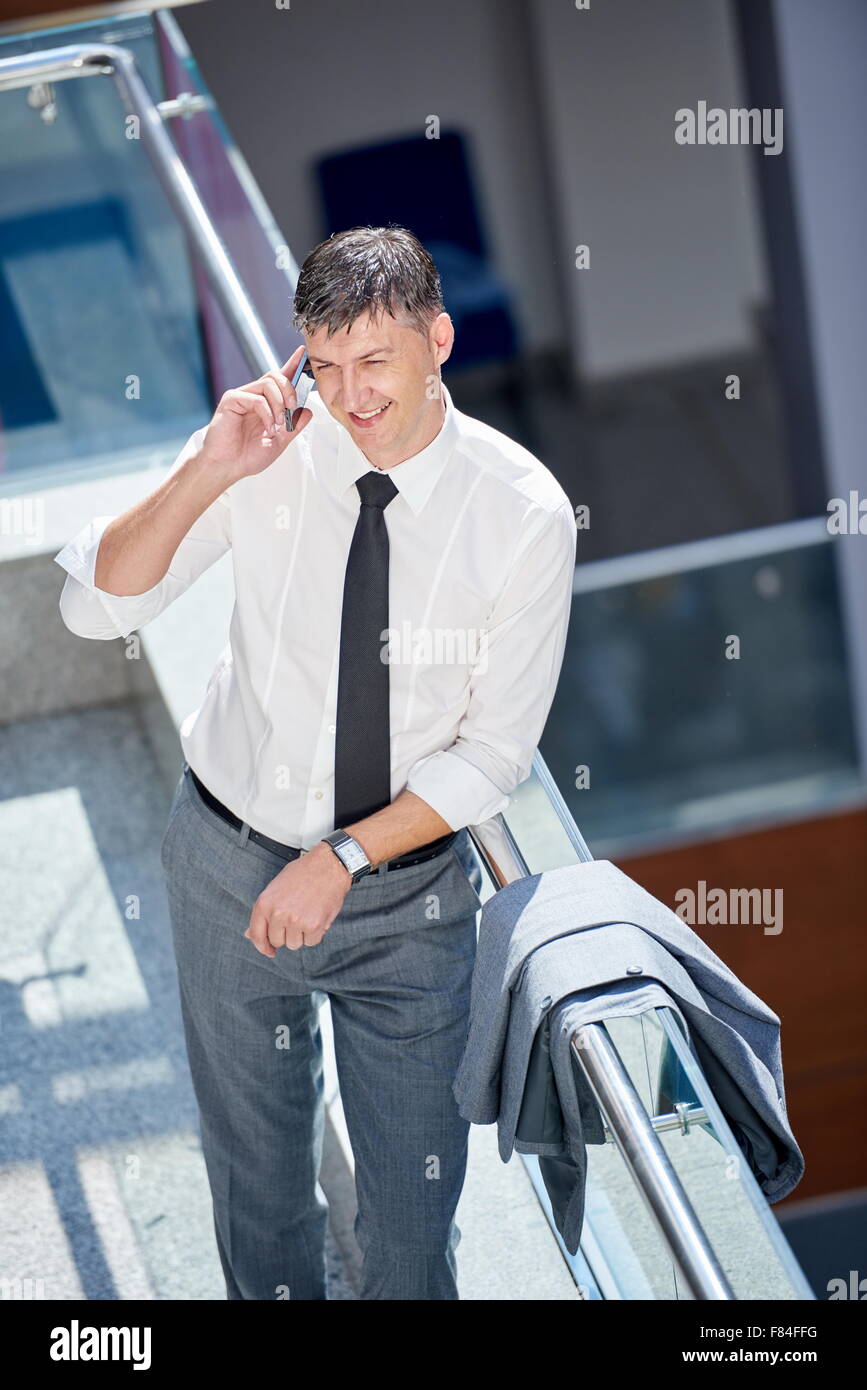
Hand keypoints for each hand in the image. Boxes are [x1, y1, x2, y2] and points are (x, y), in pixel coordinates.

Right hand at [200, 344, 312, 482]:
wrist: (227, 467)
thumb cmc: (247, 456)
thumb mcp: (279, 441)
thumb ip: (294, 426)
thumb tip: (307, 411)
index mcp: (266, 403)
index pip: (280, 379)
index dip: (293, 365)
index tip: (303, 353)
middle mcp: (254, 396)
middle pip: (276, 375)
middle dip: (290, 390)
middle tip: (292, 409)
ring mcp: (242, 396)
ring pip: (268, 383)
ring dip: (280, 403)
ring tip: (279, 423)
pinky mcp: (231, 400)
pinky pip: (256, 398)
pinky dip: (267, 413)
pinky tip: (268, 427)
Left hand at [245, 842, 351, 956]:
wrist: (328, 865)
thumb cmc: (302, 874)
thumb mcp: (275, 888)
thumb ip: (263, 913)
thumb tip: (249, 934)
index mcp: (264, 903)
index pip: (257, 935)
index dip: (263, 946)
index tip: (270, 951)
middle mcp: (278, 914)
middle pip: (277, 941)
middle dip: (287, 934)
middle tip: (297, 918)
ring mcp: (296, 920)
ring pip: (294, 944)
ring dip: (302, 934)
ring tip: (308, 914)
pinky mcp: (314, 926)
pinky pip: (311, 942)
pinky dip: (315, 934)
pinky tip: (317, 917)